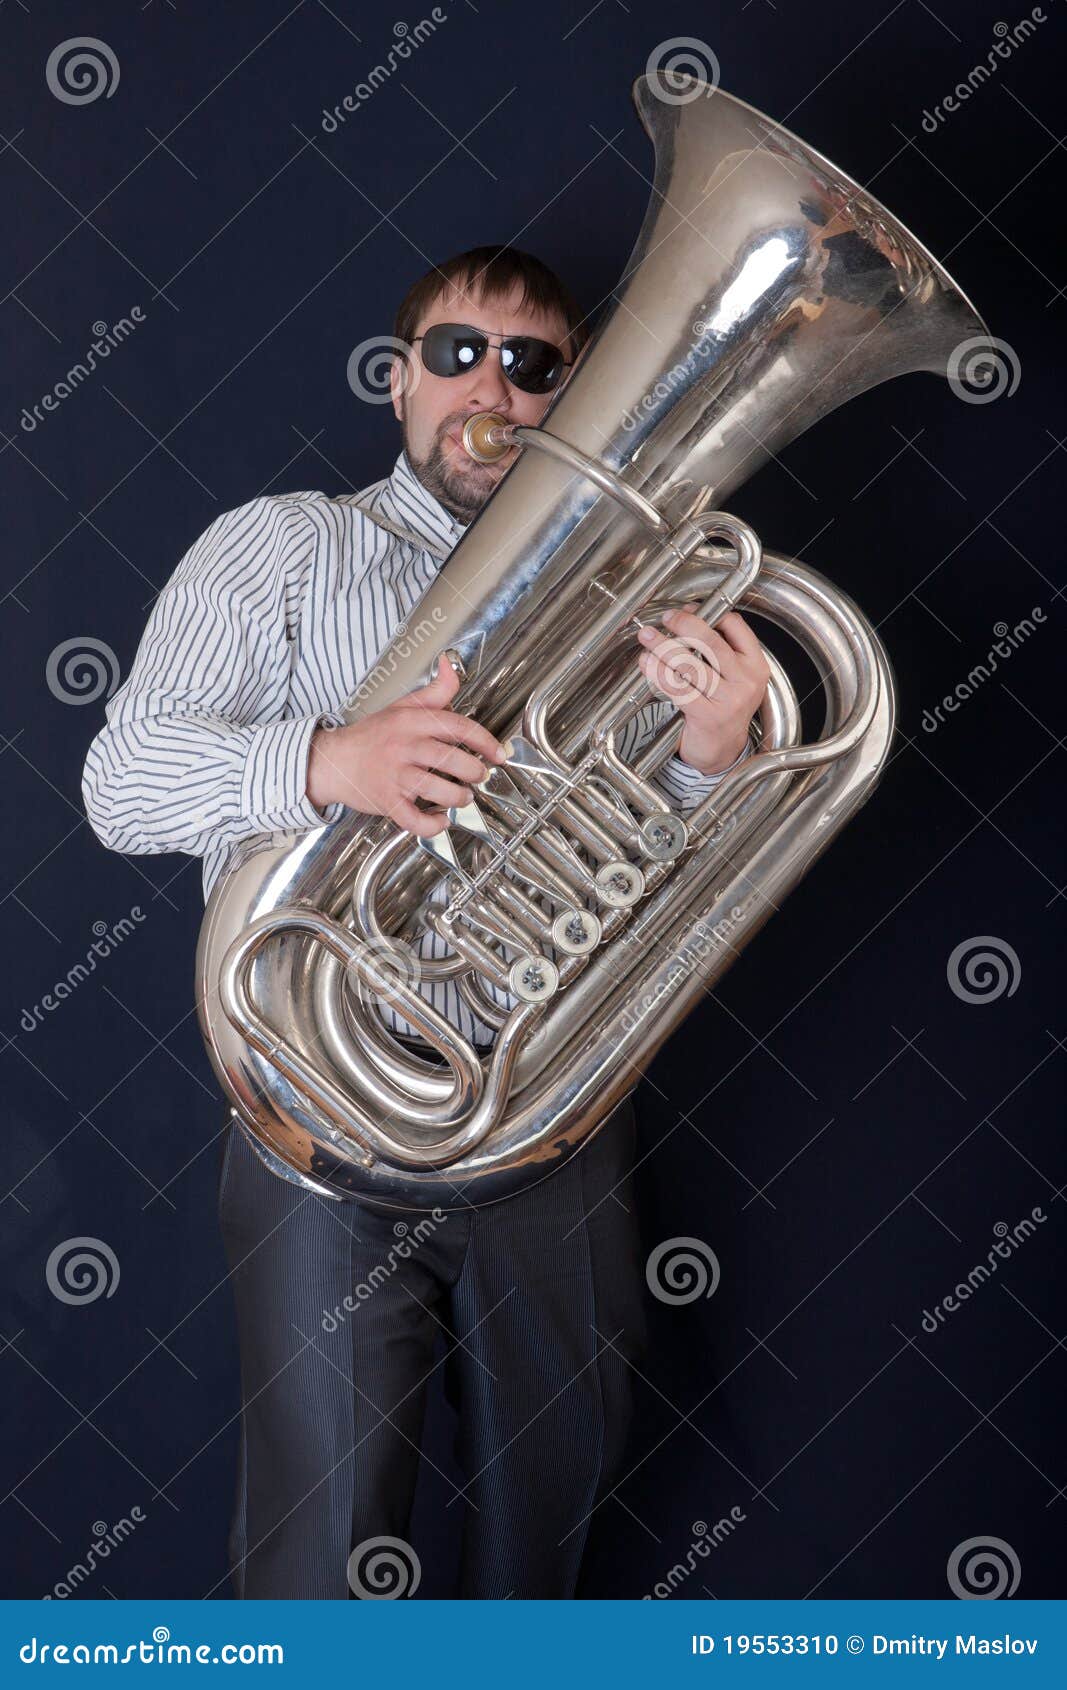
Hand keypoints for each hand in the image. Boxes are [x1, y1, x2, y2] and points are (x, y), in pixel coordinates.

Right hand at [306, 655, 506, 835]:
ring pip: (436, 789)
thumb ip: (433, 691)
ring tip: (463, 796)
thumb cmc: (372, 736)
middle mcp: (403, 747)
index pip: (456, 726)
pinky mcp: (386, 801)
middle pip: (450, 759)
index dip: (484, 741)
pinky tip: (441, 819)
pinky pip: (413, 819)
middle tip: (480, 775)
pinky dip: (432, 825)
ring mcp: (394, 776)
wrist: (333, 760)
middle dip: (474, 771)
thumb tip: (448, 664)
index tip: (498, 754)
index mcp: (411, 722)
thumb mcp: (402, 706)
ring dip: (458, 797)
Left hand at [637, 605, 769, 774]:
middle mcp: (746, 681)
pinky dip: (658, 672)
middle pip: (711, 642)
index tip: (689, 609)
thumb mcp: (734, 677)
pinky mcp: (707, 716)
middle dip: (685, 624)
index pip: (736, 627)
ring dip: (663, 646)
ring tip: (647, 636)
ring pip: (690, 664)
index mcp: (756, 665)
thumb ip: (720, 649)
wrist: (723, 751)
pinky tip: (647, 663)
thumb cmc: (724, 708)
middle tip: (667, 617)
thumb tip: (689, 615)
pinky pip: (677, 687)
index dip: (710, 614)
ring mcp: (728, 700)